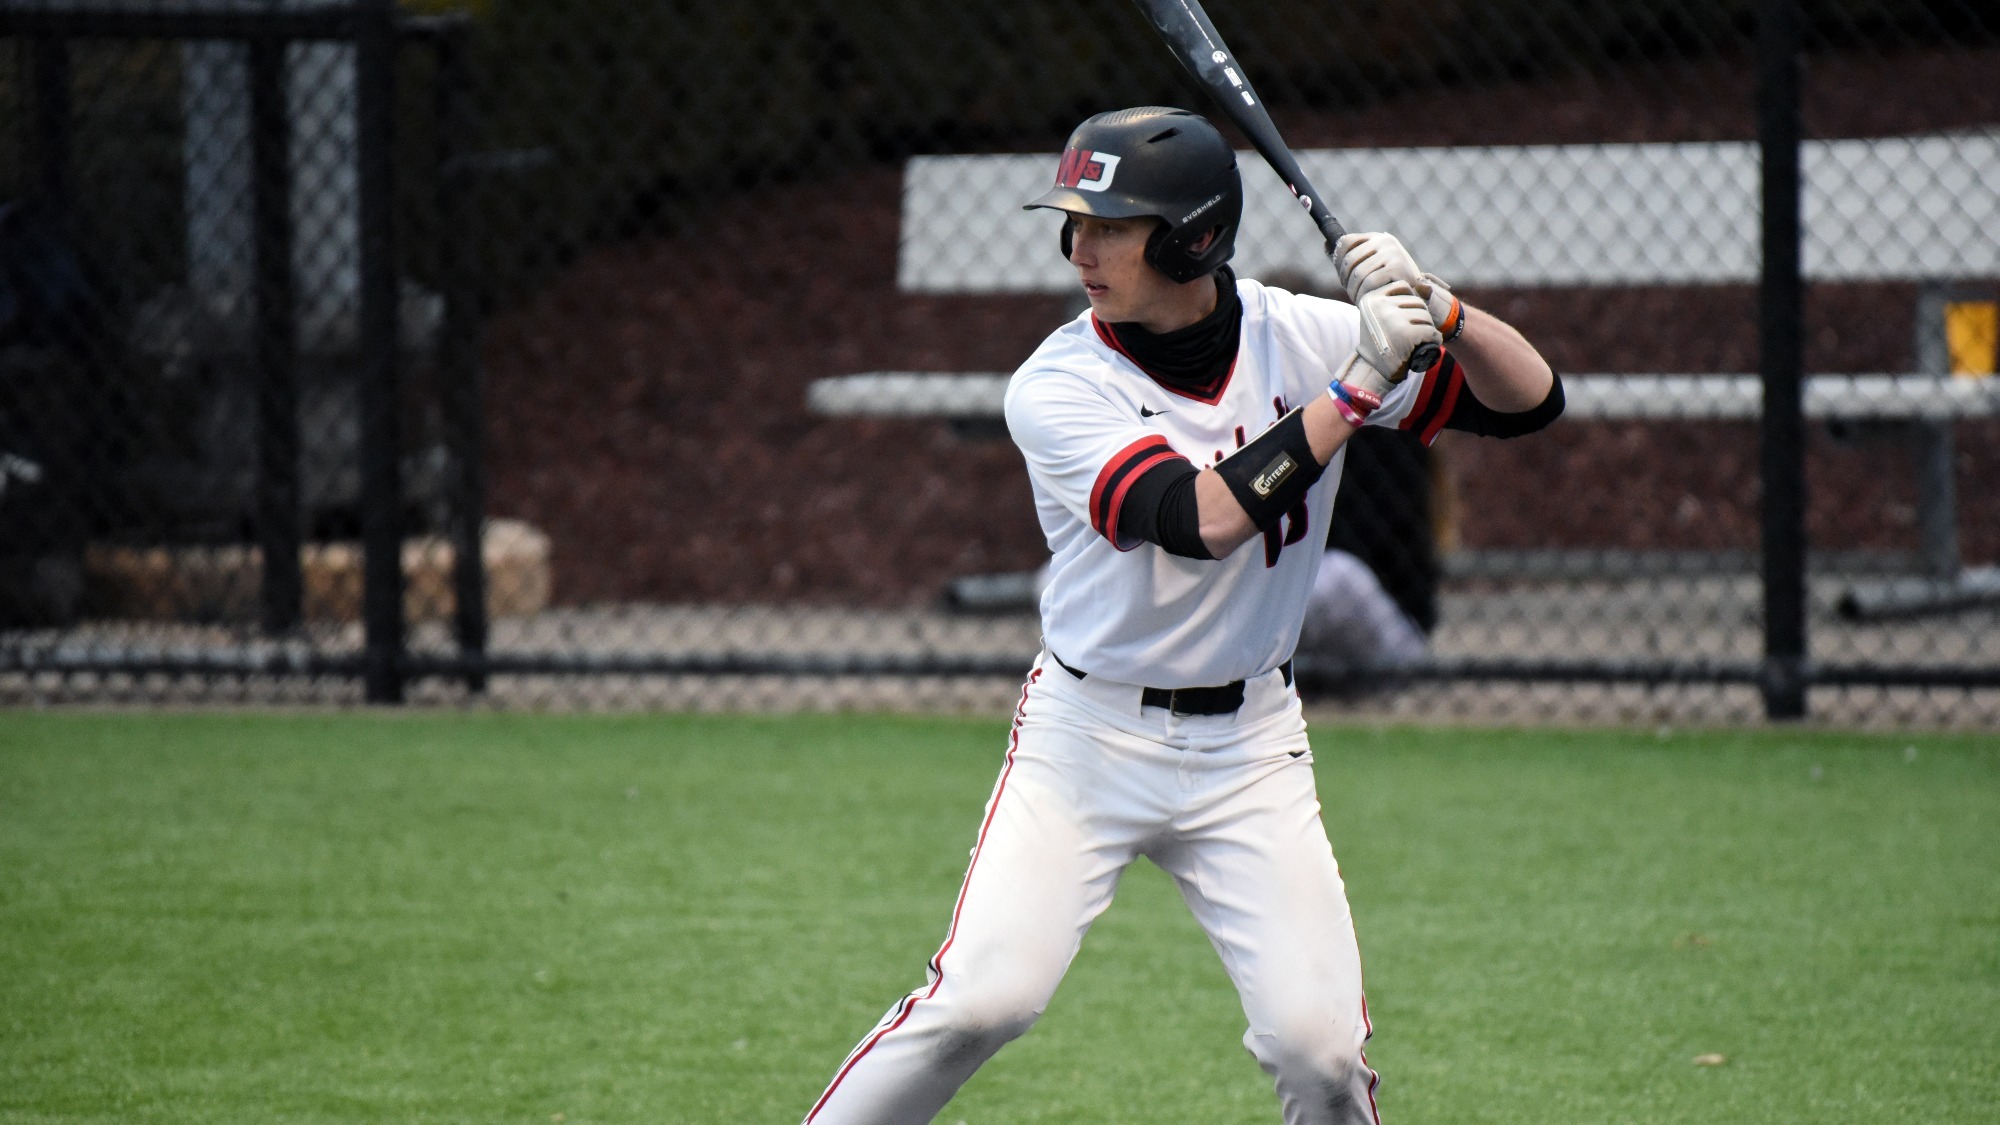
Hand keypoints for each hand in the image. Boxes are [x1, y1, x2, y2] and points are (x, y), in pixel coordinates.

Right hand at [1335, 281, 1441, 398]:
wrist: (1371, 370)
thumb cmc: (1377, 343)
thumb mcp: (1375, 317)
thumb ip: (1389, 300)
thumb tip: (1425, 285)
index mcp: (1371, 298)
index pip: (1402, 286)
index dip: (1410, 299)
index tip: (1407, 315)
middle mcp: (1380, 305)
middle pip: (1416, 302)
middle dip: (1421, 316)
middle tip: (1416, 331)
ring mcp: (1393, 318)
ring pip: (1425, 316)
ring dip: (1427, 328)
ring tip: (1420, 339)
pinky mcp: (1406, 333)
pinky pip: (1429, 330)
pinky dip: (1433, 339)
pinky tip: (1430, 344)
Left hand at [1336, 232, 1462, 340]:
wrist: (1417, 297)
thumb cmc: (1389, 284)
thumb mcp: (1368, 267)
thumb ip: (1349, 258)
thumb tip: (1325, 244)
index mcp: (1377, 238)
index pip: (1346, 242)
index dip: (1339, 261)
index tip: (1344, 278)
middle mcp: (1385, 241)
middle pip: (1349, 260)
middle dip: (1345, 280)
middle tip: (1351, 292)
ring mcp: (1392, 252)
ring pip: (1357, 273)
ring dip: (1354, 290)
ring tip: (1359, 299)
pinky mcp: (1397, 266)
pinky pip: (1369, 281)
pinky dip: (1364, 294)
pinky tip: (1368, 300)